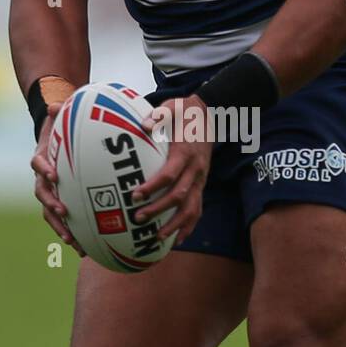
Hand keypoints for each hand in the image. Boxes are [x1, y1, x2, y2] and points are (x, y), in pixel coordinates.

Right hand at [30, 103, 85, 255]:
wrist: (55, 139)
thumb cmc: (60, 129)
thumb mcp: (59, 118)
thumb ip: (58, 112)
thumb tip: (54, 105)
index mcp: (42, 159)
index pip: (38, 164)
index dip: (44, 170)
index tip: (53, 175)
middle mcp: (42, 179)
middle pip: (42, 196)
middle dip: (51, 206)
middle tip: (62, 213)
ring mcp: (50, 193)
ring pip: (50, 214)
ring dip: (61, 228)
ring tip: (73, 242)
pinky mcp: (60, 203)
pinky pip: (64, 221)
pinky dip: (73, 234)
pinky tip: (85, 249)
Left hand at [136, 94, 213, 244]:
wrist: (210, 114)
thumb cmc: (185, 112)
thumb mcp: (171, 107)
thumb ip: (158, 116)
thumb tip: (143, 125)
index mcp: (186, 153)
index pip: (170, 175)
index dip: (153, 187)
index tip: (135, 194)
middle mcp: (196, 169)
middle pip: (179, 196)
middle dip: (159, 209)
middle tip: (138, 218)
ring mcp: (201, 179)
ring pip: (191, 208)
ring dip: (175, 225)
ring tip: (157, 238)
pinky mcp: (202, 184)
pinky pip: (198, 209)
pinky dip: (189, 226)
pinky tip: (177, 239)